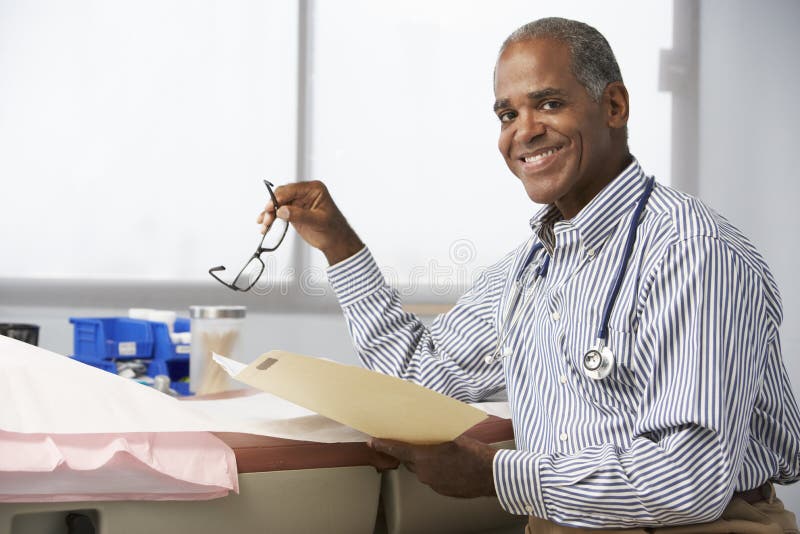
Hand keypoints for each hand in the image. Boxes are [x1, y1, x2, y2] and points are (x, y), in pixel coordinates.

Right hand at [257, 180, 363, 264]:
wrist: (335, 241)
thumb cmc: (333, 229)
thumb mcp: (318, 221)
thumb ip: (300, 215)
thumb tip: (282, 210)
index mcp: (314, 189)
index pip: (292, 189)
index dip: (279, 198)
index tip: (270, 207)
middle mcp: (305, 193)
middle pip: (282, 195)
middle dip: (272, 207)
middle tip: (267, 218)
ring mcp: (298, 202)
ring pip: (277, 203)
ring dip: (269, 213)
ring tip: (264, 224)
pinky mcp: (293, 211)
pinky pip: (278, 212)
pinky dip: (271, 218)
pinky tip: (265, 225)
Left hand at [368, 435, 497, 497]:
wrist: (491, 475)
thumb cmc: (474, 453)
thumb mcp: (453, 437)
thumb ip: (434, 435)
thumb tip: (427, 429)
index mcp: (424, 457)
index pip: (397, 450)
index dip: (383, 445)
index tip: (372, 442)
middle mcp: (425, 472)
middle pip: (410, 460)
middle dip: (411, 452)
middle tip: (418, 444)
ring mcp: (433, 484)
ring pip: (422, 470)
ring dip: (426, 462)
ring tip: (441, 454)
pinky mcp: (442, 491)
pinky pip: (433, 478)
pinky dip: (436, 471)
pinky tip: (449, 466)